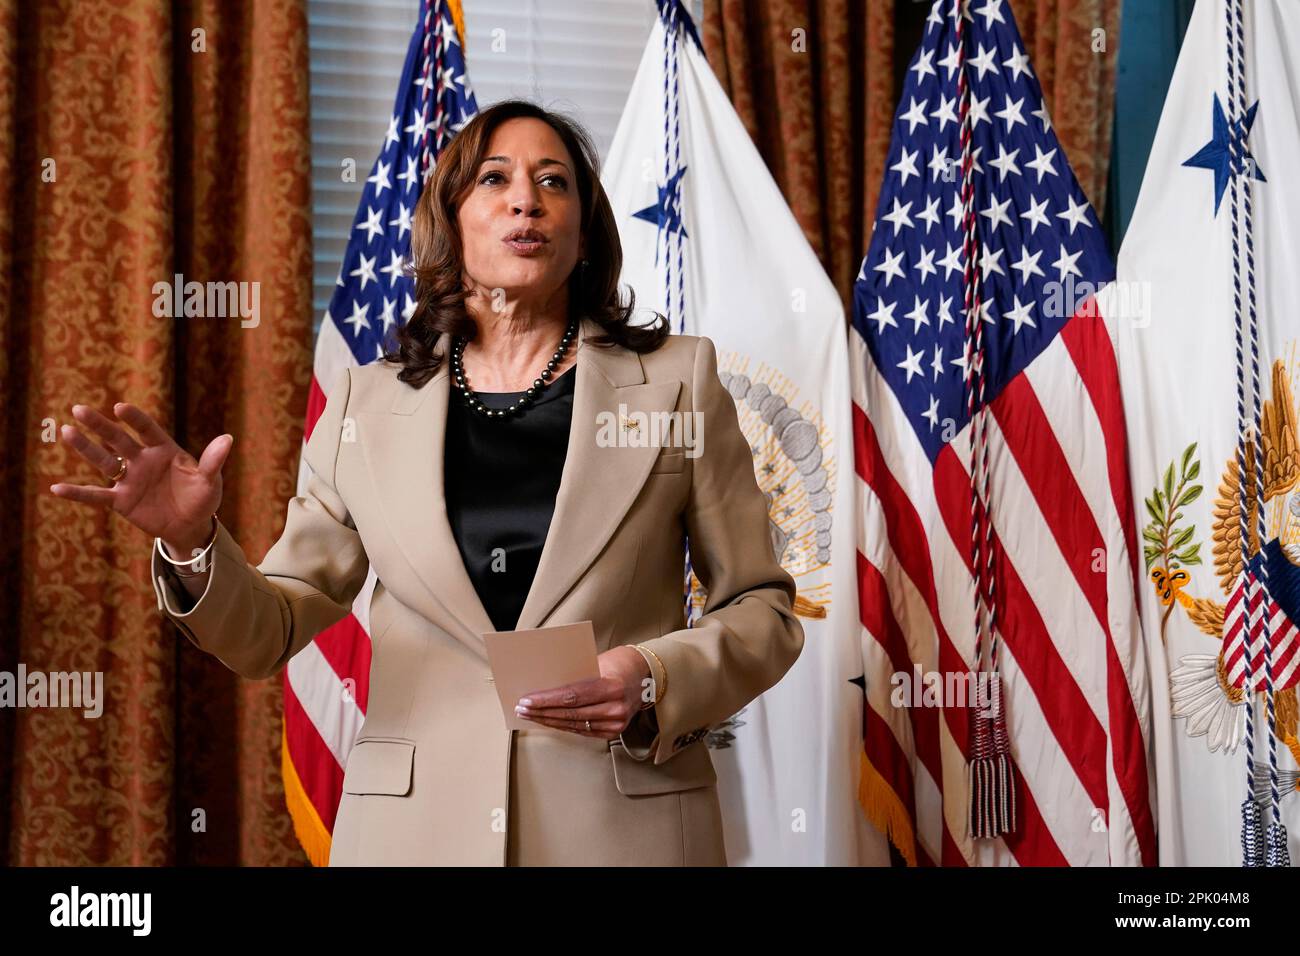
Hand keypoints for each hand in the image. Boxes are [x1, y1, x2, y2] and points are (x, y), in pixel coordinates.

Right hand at [48, 403, 232, 551]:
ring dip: (86, 448)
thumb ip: (213, 461)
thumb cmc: (202, 497)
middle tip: (79, 409)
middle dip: (100, 425)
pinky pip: (96, 495)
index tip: (120, 408)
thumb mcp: (209, 480)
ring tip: (67, 431)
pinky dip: (77, 493)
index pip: (147, 430)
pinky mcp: (121, 500)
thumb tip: (228, 438)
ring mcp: (129, 479)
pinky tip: (56, 488)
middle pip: (118, 439)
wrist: (191, 525)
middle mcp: (142, 460)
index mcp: (164, 450)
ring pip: (103, 461)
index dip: (134, 419)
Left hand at [515, 645, 651, 739]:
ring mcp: (616, 723)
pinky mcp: (613, 732)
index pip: (572, 696)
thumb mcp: (598, 662)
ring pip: (574, 724)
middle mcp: (616, 708)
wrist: (646, 676)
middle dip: (542, 712)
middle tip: (522, 709)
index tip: (527, 700)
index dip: (547, 700)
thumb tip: (544, 686)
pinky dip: (563, 725)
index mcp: (612, 686)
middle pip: (570, 713)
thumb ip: (576, 676)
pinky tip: (548, 721)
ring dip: (548, 721)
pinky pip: (582, 730)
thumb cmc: (618, 663)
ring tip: (530, 715)